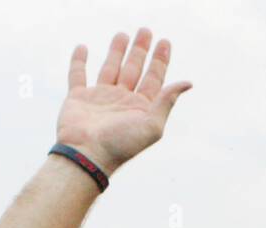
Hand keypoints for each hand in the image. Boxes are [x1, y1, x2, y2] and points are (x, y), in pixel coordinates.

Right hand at [56, 29, 190, 176]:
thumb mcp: (151, 126)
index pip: (153, 79)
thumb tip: (188, 82)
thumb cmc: (120, 146)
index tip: (164, 42)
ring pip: (110, 69)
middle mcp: (120, 102)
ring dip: (116, 51)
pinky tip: (83, 48)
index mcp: (139, 108)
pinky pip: (77, 75)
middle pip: (133, 69)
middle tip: (145, 31)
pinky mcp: (77, 99)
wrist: (86, 156)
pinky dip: (78, 62)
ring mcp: (99, 99)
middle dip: (140, 50)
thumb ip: (167, 101)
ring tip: (122, 34)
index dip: (160, 61)